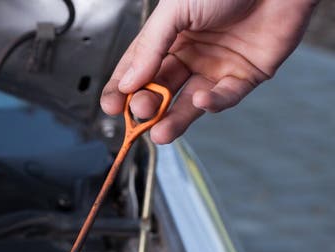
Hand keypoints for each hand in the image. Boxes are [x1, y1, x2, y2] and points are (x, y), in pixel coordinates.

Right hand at [101, 0, 316, 142]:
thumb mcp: (176, 9)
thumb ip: (151, 47)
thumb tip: (130, 82)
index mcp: (172, 34)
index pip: (139, 67)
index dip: (123, 88)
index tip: (111, 107)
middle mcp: (193, 52)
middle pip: (162, 90)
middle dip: (149, 106)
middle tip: (140, 114)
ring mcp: (217, 66)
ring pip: (189, 103)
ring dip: (174, 120)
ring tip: (159, 134)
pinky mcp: (244, 77)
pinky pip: (224, 98)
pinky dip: (212, 104)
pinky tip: (201, 100)